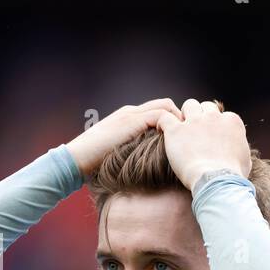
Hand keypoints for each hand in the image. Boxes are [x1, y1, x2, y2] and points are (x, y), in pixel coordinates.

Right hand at [65, 98, 180, 176]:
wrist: (76, 158)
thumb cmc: (94, 162)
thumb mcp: (120, 153)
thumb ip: (135, 151)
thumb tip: (151, 164)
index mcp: (129, 118)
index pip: (159, 110)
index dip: (174, 121)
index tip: (186, 137)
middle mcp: (132, 112)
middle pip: (166, 105)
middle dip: (181, 118)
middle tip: (193, 137)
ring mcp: (131, 115)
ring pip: (166, 107)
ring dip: (180, 121)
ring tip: (190, 139)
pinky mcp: (131, 122)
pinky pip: (160, 115)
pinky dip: (172, 125)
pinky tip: (179, 142)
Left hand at [155, 99, 250, 191]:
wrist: (216, 182)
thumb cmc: (232, 176)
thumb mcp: (245, 160)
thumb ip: (239, 147)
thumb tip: (237, 148)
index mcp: (232, 122)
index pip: (222, 115)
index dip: (217, 126)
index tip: (213, 138)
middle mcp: (213, 117)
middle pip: (205, 107)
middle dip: (201, 116)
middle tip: (197, 132)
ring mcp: (194, 122)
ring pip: (189, 106)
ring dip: (186, 115)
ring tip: (182, 130)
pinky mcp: (176, 130)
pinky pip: (164, 117)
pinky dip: (163, 122)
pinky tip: (163, 131)